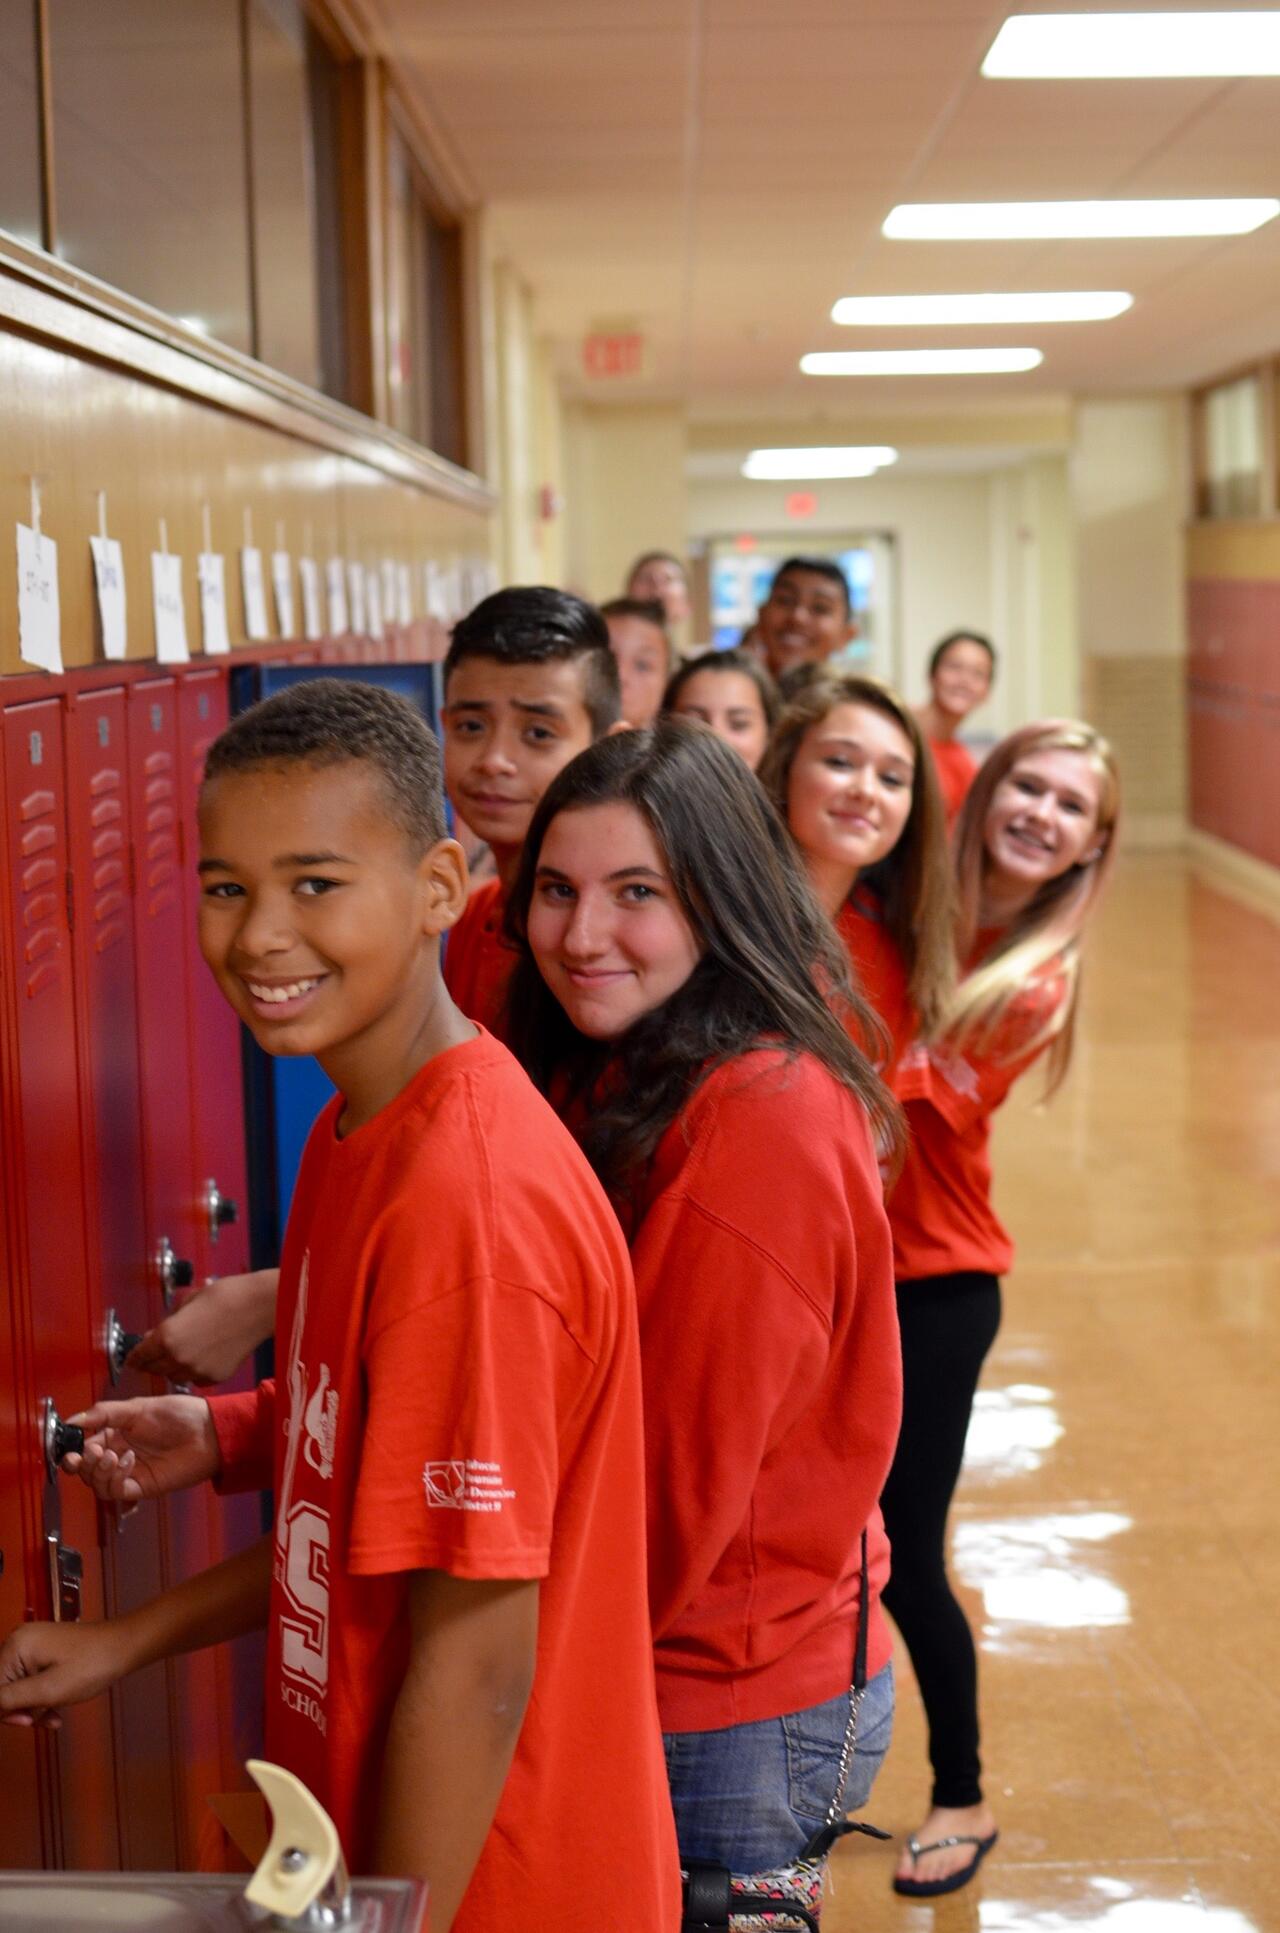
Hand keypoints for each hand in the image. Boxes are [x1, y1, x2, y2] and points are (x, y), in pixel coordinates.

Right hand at [0, 1620, 135, 1727]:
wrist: (125, 1647)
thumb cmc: (90, 1667)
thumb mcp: (47, 1690)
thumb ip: (9, 1700)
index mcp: (15, 1646)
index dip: (4, 1711)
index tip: (27, 1721)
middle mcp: (19, 1642)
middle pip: (3, 1688)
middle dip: (20, 1710)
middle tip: (41, 1721)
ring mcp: (32, 1645)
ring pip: (18, 1688)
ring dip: (33, 1708)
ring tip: (53, 1718)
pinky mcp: (44, 1652)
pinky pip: (31, 1681)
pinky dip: (41, 1698)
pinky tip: (55, 1712)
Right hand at [61, 1395, 219, 1506]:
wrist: (207, 1431)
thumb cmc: (179, 1415)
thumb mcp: (137, 1408)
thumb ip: (104, 1414)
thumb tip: (72, 1421)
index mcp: (115, 1435)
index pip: (83, 1448)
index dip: (72, 1450)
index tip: (67, 1448)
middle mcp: (118, 1455)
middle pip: (86, 1470)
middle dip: (82, 1463)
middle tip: (90, 1453)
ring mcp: (130, 1473)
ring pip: (97, 1483)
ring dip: (98, 1471)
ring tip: (111, 1456)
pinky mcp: (141, 1487)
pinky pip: (116, 1491)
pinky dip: (114, 1478)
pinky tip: (126, 1460)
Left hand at [126, 1270, 277, 1385]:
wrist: (259, 1306)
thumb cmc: (225, 1295)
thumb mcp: (188, 1302)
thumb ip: (167, 1323)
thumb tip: (152, 1336)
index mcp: (167, 1336)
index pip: (140, 1354)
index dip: (134, 1356)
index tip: (132, 1357)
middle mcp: (178, 1357)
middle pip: (154, 1368)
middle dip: (151, 1362)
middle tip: (152, 1356)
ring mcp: (197, 1370)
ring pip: (174, 1377)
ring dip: (171, 1368)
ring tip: (178, 1355)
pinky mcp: (215, 1377)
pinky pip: (195, 1379)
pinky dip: (193, 1372)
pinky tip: (199, 1358)